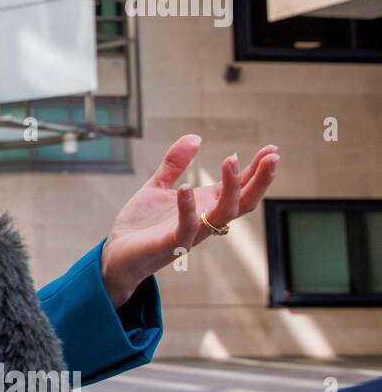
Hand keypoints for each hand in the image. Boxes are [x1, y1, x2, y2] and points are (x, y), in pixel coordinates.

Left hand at [99, 135, 279, 305]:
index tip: (273, 149)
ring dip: (232, 188)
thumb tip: (195, 137)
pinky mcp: (171, 244)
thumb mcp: (157, 186)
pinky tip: (187, 187)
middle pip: (244, 201)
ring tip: (232, 160)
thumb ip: (174, 164)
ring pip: (223, 213)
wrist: (118, 254)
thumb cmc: (142, 224)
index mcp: (204, 205)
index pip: (240, 187)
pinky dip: (188, 208)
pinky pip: (186, 227)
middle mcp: (205, 220)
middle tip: (273, 156)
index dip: (257, 169)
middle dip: (260, 180)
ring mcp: (191, 233)